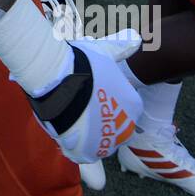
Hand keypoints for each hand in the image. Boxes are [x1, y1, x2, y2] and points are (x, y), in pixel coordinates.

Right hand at [26, 30, 143, 163]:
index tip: (91, 93)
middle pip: (112, 128)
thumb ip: (121, 47)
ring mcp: (107, 141)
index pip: (124, 109)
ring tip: (72, 120)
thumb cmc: (81, 64)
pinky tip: (69, 137)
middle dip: (98, 120)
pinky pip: (86, 157)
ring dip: (88, 136)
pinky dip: (78, 150)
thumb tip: (137, 38)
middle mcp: (125, 126)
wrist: (58, 79)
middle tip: (79, 105)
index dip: (105, 101)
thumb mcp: (104, 52)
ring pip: (100, 144)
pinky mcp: (87, 153)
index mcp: (132, 105)